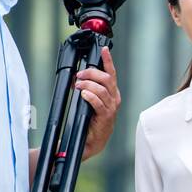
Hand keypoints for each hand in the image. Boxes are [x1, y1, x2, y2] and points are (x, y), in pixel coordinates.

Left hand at [77, 46, 119, 160]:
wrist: (93, 141)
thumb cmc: (91, 119)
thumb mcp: (91, 100)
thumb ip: (88, 88)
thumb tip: (77, 77)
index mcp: (112, 92)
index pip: (112, 73)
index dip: (108, 60)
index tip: (104, 50)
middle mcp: (114, 98)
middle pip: (107, 79)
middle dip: (92, 73)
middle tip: (79, 75)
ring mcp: (111, 108)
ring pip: (102, 89)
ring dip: (88, 85)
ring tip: (78, 85)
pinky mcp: (106, 117)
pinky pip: (98, 103)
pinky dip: (90, 96)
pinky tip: (83, 94)